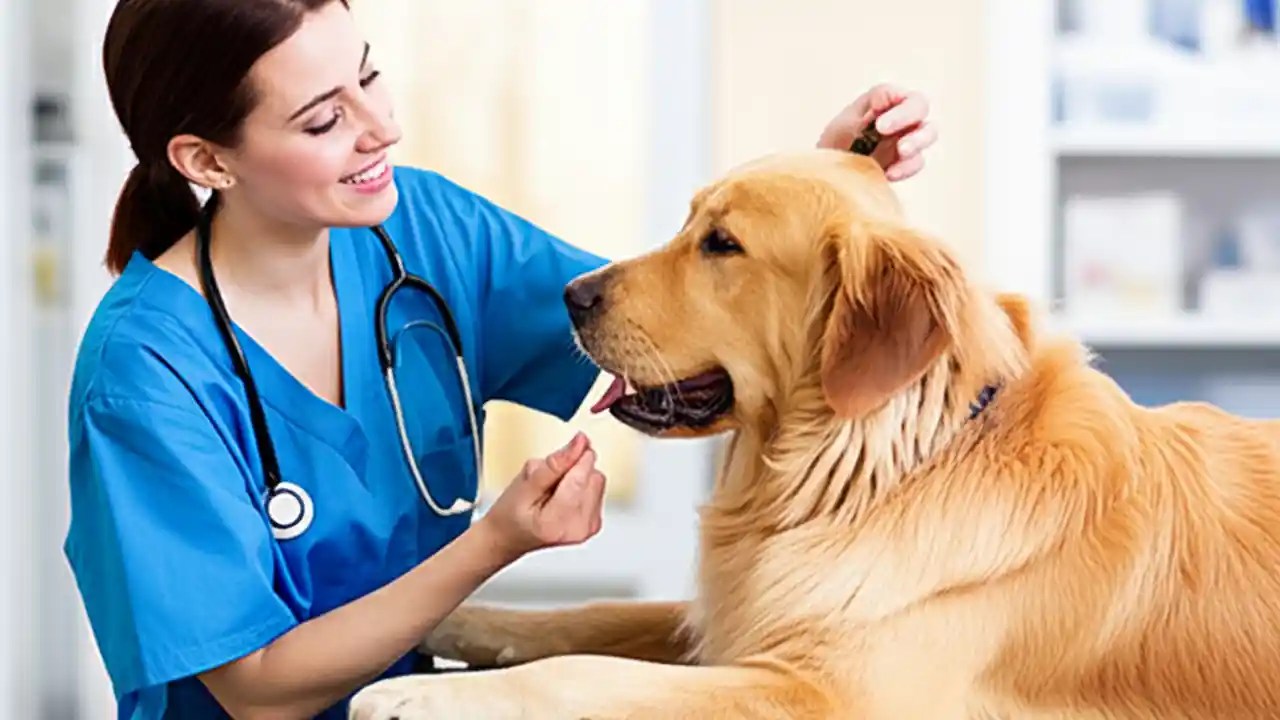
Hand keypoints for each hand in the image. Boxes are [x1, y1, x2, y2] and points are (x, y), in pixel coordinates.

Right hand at [475, 432, 605, 562]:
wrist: (509, 536)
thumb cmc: (511, 515)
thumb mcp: (524, 484)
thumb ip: (554, 464)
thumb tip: (579, 444)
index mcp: (558, 522)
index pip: (581, 478)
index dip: (579, 455)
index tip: (575, 441)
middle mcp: (579, 527)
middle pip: (593, 478)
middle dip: (573, 469)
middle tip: (548, 478)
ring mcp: (588, 527)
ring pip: (597, 481)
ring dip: (578, 477)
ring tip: (553, 489)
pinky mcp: (594, 522)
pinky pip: (597, 490)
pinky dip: (581, 487)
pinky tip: (562, 496)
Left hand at [816, 83, 936, 181]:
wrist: (830, 175)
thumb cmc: (835, 144)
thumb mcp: (844, 124)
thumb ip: (864, 112)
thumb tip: (881, 102)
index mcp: (883, 101)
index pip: (897, 94)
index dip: (894, 105)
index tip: (879, 121)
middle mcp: (900, 115)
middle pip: (919, 106)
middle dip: (906, 117)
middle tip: (885, 130)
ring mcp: (907, 138)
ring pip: (928, 132)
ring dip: (917, 140)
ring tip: (902, 151)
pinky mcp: (907, 162)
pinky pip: (916, 162)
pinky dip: (906, 167)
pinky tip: (889, 173)